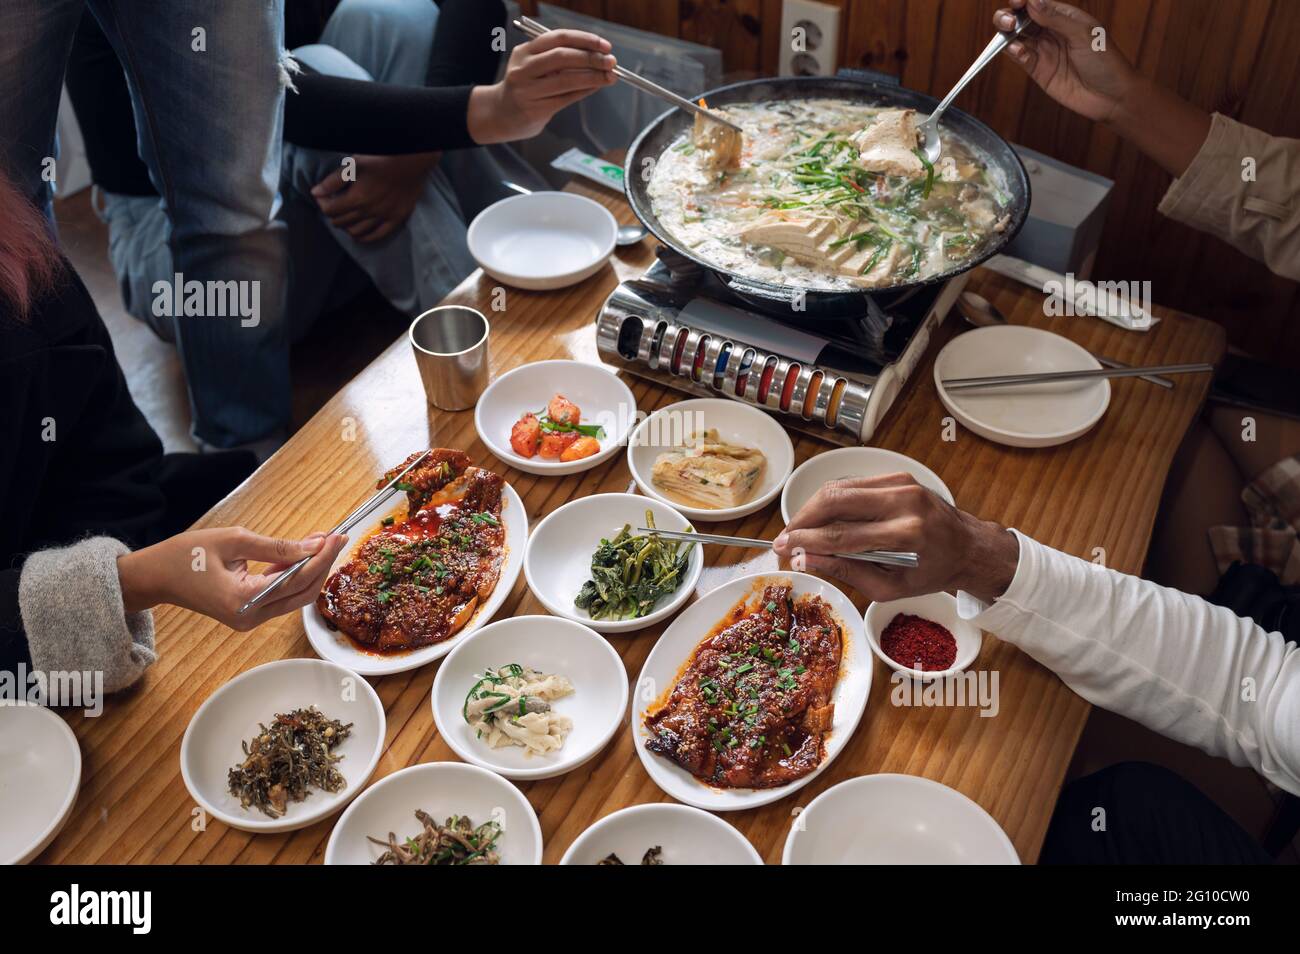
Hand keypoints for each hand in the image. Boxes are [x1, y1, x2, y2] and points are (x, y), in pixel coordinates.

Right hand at [116, 527, 348, 629]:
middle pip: (302, 592)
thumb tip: (311, 547)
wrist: (155, 577)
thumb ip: (275, 547)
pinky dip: (294, 575)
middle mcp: (251, 616)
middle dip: (323, 564)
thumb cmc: (185, 555)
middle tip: (337, 538)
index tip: (337, 537)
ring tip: (323, 541)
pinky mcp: (250, 613)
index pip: (296, 579)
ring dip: (311, 569)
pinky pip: (281, 595)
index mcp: (244, 600)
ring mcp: (251, 618)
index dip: (321, 558)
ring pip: (295, 595)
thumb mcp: (232, 541)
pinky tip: (304, 553)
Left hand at [310, 152, 440, 242]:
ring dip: (346, 227)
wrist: (411, 161)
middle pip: (341, 221)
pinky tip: (359, 235)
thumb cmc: (381, 158)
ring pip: (357, 231)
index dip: (322, 203)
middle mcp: (368, 212)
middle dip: (332, 214)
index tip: (322, 196)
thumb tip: (316, 192)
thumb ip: (333, 181)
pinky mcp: (396, 218)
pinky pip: (378, 235)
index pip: (330, 209)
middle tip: (333, 205)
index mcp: (356, 198)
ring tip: (344, 219)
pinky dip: (365, 237)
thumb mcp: (353, 165)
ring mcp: (383, 217)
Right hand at [467, 29, 616, 143]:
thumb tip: (596, 56)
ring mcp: (527, 90)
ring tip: (610, 76)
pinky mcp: (535, 110)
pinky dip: (585, 91)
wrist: (500, 115)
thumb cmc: (524, 88)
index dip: (584, 40)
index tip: (603, 45)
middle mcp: (523, 69)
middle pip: (562, 57)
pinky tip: (596, 87)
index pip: (558, 38)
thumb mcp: (534, 66)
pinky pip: (566, 98)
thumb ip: (559, 59)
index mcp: (524, 52)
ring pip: (567, 79)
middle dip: (591, 58)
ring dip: (593, 77)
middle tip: (611, 61)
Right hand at [771, 474, 1019, 603]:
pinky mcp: (898, 476)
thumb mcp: (889, 587)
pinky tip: (822, 518)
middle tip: (784, 537)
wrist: (967, 546)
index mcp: (906, 535)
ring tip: (798, 529)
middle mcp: (903, 502)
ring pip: (839, 488)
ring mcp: (901, 484)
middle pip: (834, 501)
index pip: (841, 535)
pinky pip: (852, 484)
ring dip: (812, 508)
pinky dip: (831, 500)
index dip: (804, 542)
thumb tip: (805, 559)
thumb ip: (846, 571)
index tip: (781, 549)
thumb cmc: (930, 572)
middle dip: (801, 519)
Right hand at [996, 0, 1139, 123]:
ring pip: (1016, 37)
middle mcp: (1051, 31)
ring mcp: (1043, 51)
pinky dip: (1014, 52)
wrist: (1110, 96)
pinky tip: (1018, 51)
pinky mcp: (1037, 70)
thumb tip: (1033, 1)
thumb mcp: (1084, 33)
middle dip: (1009, 16)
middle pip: (1022, 18)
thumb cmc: (1105, 61)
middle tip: (1009, 21)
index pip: (1038, 3)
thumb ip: (1056, 18)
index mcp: (1065, 16)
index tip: (1017, 1)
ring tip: (1009, 33)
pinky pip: (1020, 57)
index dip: (1023, 0)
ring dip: (1007, 33)